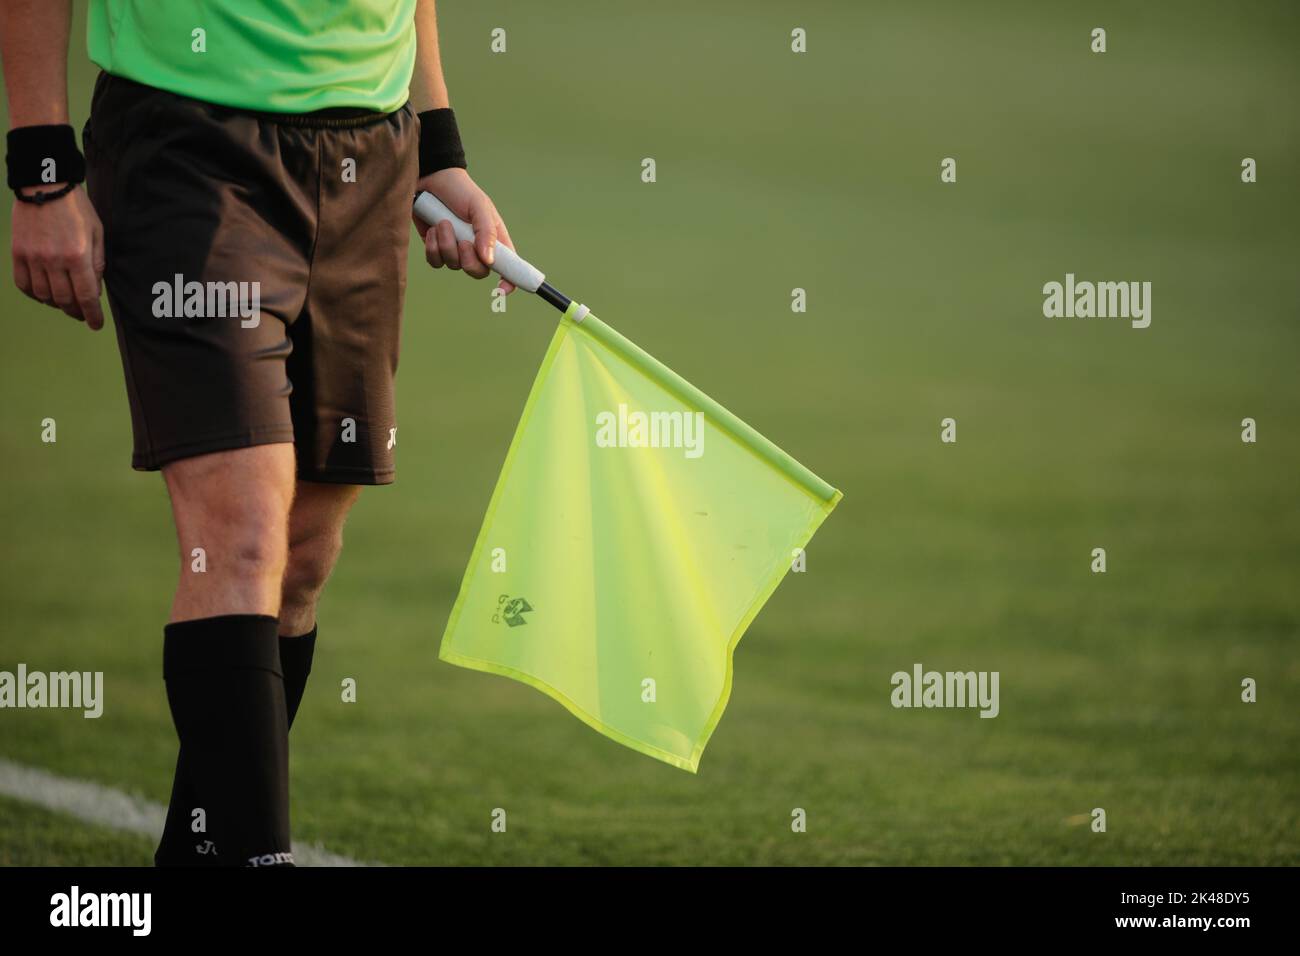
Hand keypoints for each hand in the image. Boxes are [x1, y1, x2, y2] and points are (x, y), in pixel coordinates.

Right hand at [11, 184, 105, 328]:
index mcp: (78, 256)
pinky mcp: (17, 252)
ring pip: (44, 295)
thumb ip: (97, 263)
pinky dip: (34, 294)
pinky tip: (43, 293)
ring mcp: (33, 257)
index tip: (96, 324)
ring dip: (56, 304)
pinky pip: (23, 284)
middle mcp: (54, 260)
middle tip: (82, 314)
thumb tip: (95, 289)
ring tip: (65, 303)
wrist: (44, 185)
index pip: (86, 296)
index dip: (92, 315)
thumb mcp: (97, 234)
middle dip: (76, 312)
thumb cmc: (76, 208)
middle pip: (65, 300)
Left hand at [413, 167, 516, 293]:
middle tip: (463, 242)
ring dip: (447, 245)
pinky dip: (433, 247)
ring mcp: (456, 250)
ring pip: (454, 265)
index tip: (502, 289)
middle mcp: (477, 248)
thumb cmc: (460, 190)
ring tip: (443, 223)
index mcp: (494, 239)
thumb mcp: (478, 206)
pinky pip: (436, 262)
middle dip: (469, 261)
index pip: (508, 267)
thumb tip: (489, 261)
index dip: (509, 281)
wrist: (430, 179)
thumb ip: (486, 232)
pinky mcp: (436, 249)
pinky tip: (432, 230)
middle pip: (478, 272)